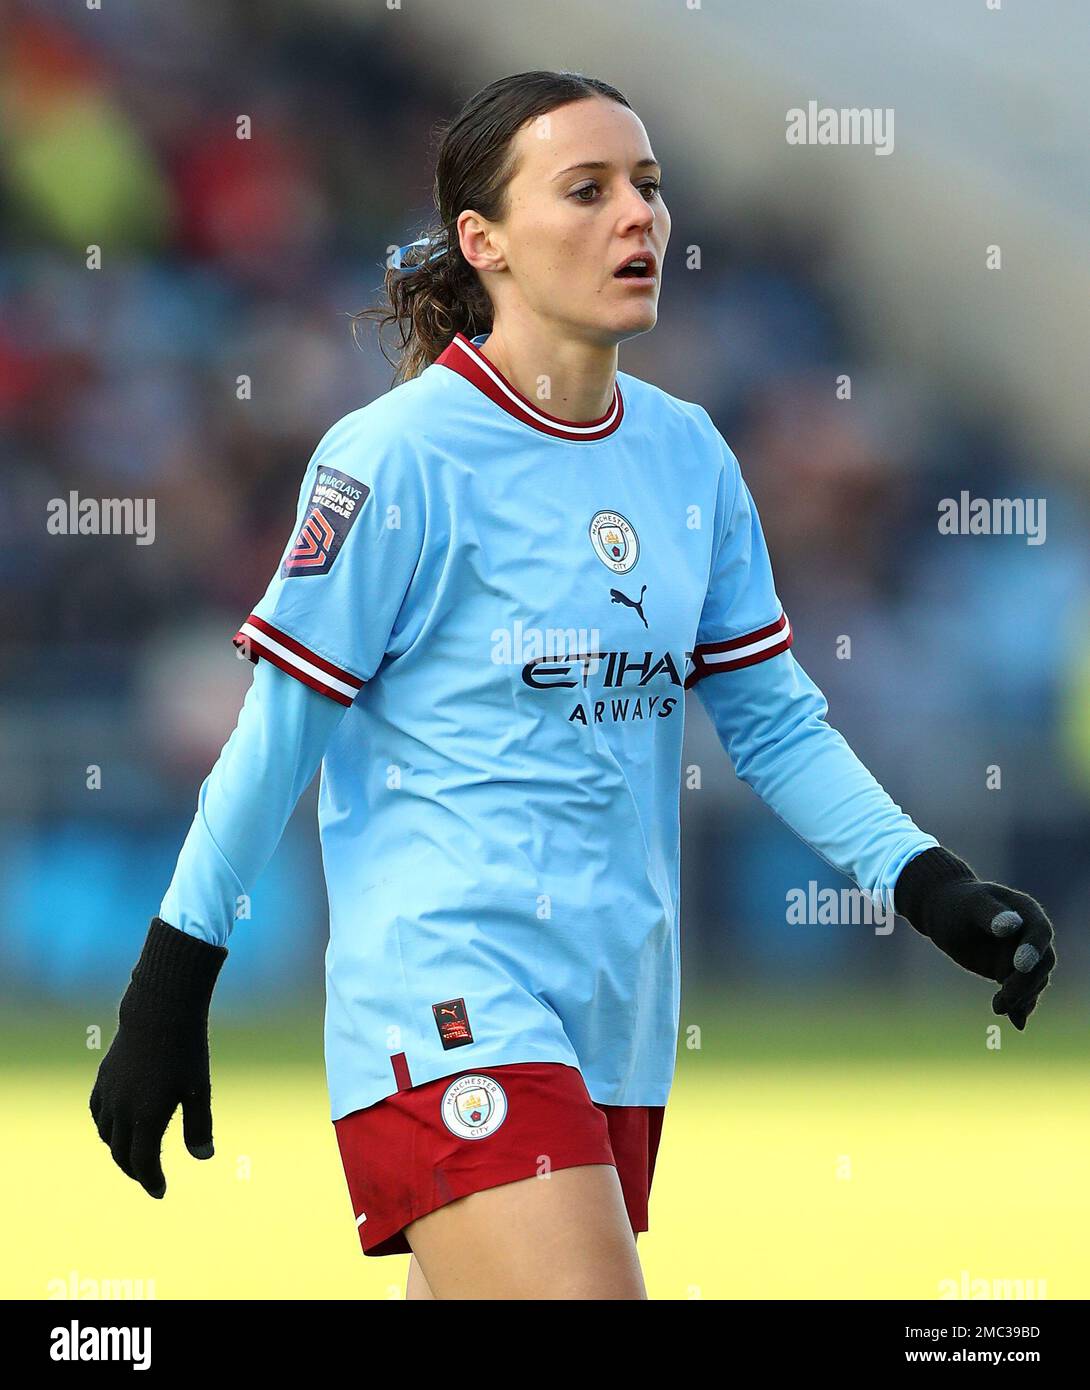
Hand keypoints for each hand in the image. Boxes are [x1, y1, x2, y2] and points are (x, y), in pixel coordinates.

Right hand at [90, 918, 226, 1196]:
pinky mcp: (103, 1077)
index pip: (143, 1163)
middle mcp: (121, 1110)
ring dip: (119, 1150)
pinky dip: (105, 1127)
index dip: (152, 1181)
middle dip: (135, 1170)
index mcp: (145, 1117)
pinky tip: (117, 1126)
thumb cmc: (186, 1049)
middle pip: (121, 1153)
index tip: (161, 1192)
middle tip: (149, 1178)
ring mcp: (108, 1093)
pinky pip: (97, 1113)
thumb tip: (203, 1158)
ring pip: (106, 1134)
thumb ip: (199, 1126)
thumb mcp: (199, 1088)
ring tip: (135, 1154)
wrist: (161, 1010)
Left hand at [895, 848, 1056, 1029]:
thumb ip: (992, 915)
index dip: (1032, 949)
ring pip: (1035, 980)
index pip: (1039, 932)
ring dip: (1021, 997)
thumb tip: (1010, 926)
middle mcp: (1032, 934)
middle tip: (1003, 999)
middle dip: (1025, 982)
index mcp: (1027, 911)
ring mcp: (1024, 954)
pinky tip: (1016, 1021)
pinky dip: (1021, 1006)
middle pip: (1041, 963)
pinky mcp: (1012, 971)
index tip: (1019, 965)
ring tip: (998, 1008)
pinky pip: (1024, 992)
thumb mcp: (971, 905)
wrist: (945, 913)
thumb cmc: (957, 903)